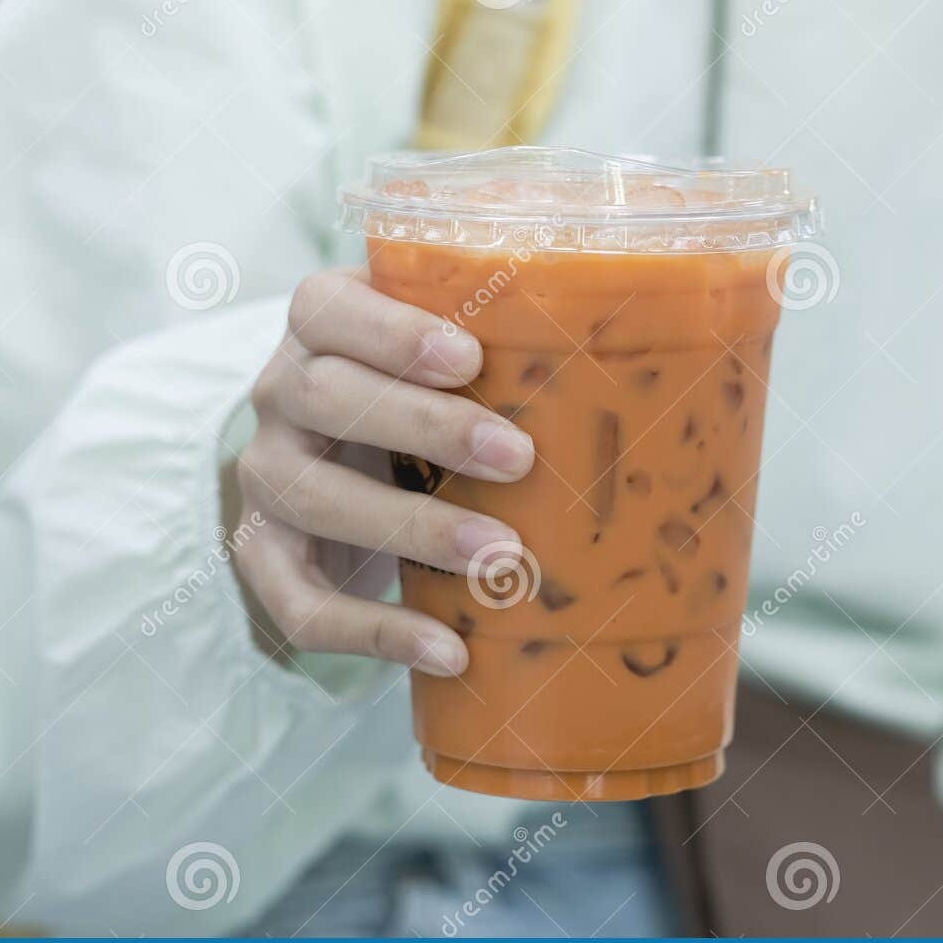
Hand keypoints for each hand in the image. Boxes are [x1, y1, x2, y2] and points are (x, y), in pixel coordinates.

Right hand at [230, 268, 533, 674]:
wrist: (348, 468)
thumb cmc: (431, 393)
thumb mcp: (455, 349)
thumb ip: (521, 325)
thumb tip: (678, 291)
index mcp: (322, 326)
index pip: (325, 307)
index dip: (391, 331)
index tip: (472, 357)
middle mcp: (278, 393)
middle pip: (327, 396)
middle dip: (427, 427)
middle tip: (521, 458)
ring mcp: (265, 476)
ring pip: (314, 497)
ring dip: (414, 528)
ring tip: (503, 555)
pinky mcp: (265, 557)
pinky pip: (301, 605)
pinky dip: (376, 634)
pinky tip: (451, 651)